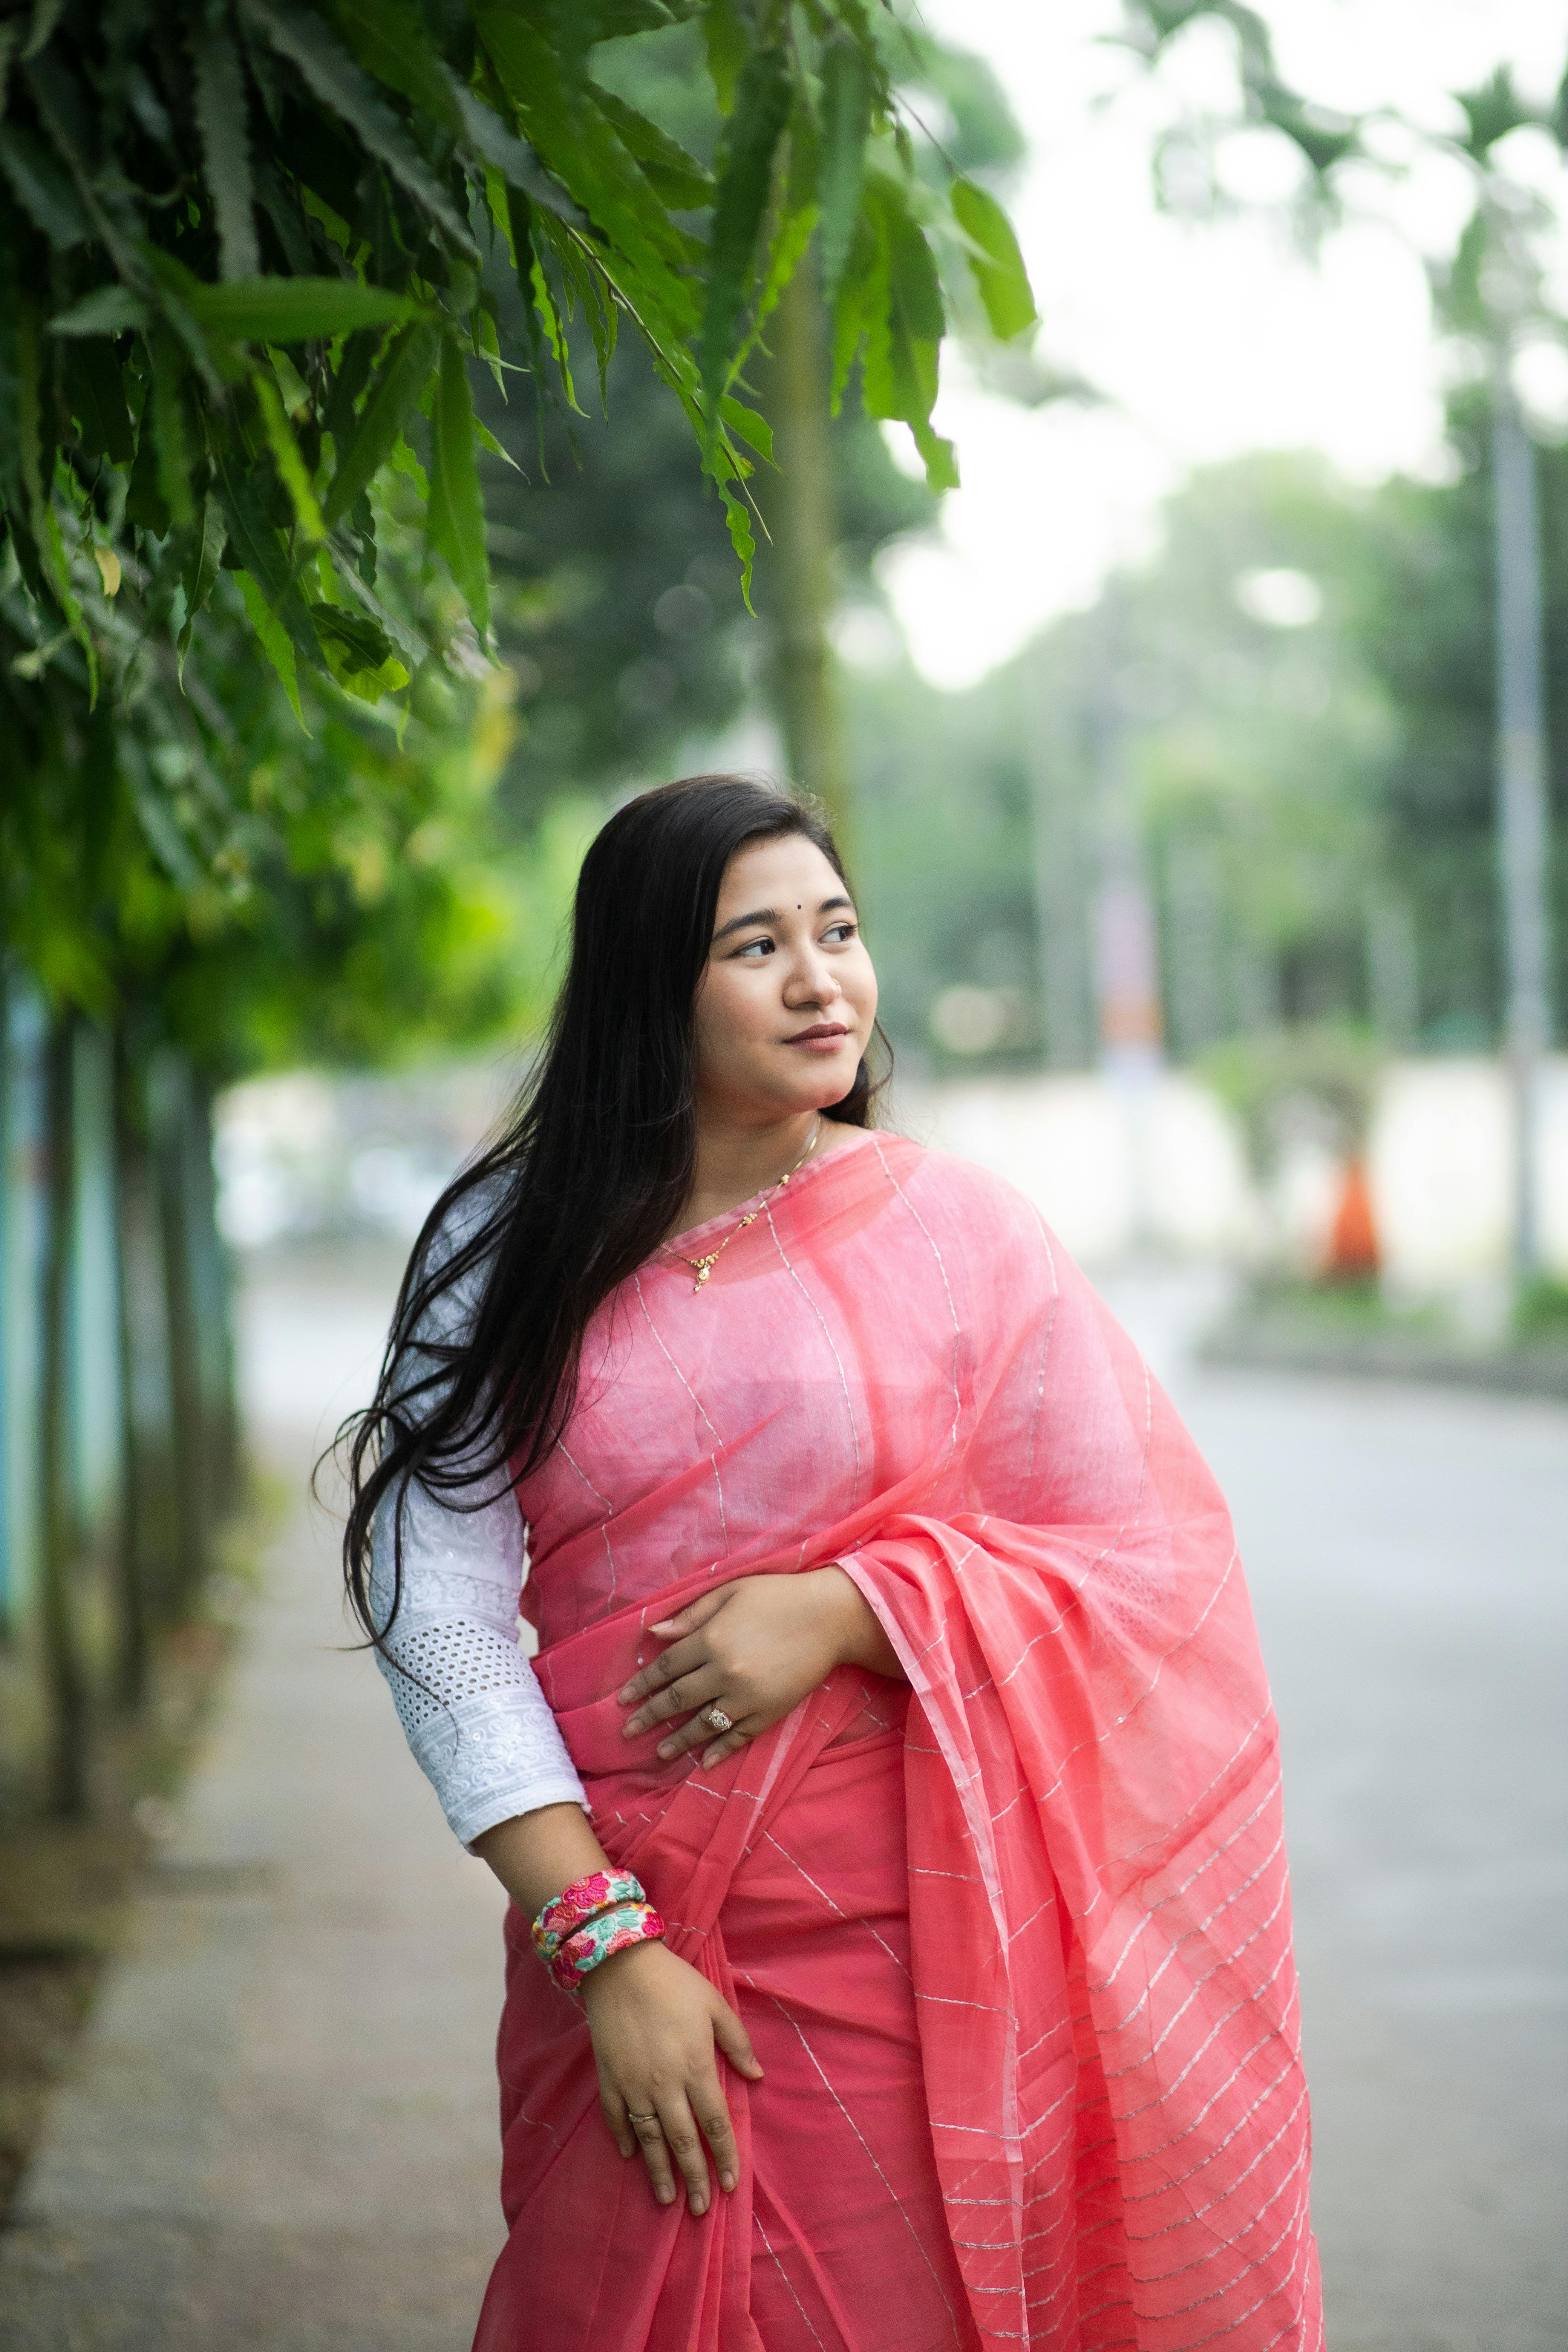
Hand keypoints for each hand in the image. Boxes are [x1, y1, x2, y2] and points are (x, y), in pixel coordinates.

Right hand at [583, 1937, 762, 2214]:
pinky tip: (631, 2157)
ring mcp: (633, 2084)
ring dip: (659, 2171)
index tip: (731, 2185)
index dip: (724, 2156)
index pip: (714, 2123)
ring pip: (649, 2138)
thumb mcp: (715, 2005)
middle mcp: (665, 2085)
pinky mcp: (609, 2078)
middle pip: (682, 2141)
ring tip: (667, 2199)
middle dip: (694, 2177)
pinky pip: (616, 2117)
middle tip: (700, 2209)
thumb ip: (737, 2043)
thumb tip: (757, 2077)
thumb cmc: (674, 1983)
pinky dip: (624, 2139)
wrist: (620, 1965)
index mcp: (695, 2067)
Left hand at [617, 1568, 901, 1767]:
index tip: (622, 1700)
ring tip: (659, 1754)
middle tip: (627, 1733)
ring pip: (704, 1724)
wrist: (830, 1617)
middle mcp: (724, 1671)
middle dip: (649, 1717)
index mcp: (711, 1639)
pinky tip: (704, 1763)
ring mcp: (748, 1696)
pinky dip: (720, 1751)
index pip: (665, 1667)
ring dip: (678, 1741)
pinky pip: (739, 1736)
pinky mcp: (770, 1711)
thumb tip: (655, 1632)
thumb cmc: (778, 1597)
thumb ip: (692, 1615)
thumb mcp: (730, 1593)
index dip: (642, 1685)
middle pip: (677, 1699)